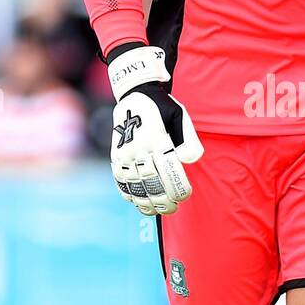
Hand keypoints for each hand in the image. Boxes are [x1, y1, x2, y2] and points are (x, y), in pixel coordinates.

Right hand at [107, 45, 202, 213]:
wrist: (134, 94)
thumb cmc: (162, 107)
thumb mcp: (180, 115)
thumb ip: (188, 139)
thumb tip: (187, 161)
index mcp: (157, 137)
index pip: (169, 169)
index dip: (178, 186)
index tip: (185, 194)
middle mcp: (139, 147)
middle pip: (153, 181)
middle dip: (165, 199)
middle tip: (175, 207)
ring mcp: (125, 153)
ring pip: (136, 185)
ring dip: (148, 201)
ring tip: (160, 210)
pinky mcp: (116, 156)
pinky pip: (121, 180)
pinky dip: (130, 194)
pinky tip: (140, 202)